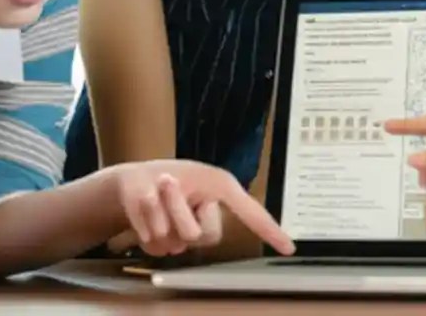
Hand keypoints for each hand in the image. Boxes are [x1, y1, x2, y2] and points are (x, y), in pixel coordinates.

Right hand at [112, 161, 293, 257]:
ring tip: (160, 209)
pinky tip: (144, 215)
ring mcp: (169, 184)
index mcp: (221, 182)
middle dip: (185, 230)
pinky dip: (145, 233)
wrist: (135, 177)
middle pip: (199, 236)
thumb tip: (195, 238)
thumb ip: (208, 226)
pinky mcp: (141, 193)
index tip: (289, 249)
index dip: (270, 230)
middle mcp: (202, 178)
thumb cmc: (176, 193)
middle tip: (176, 208)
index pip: (250, 210)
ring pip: (171, 240)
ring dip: (163, 233)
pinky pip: (150, 237)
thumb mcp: (198, 205)